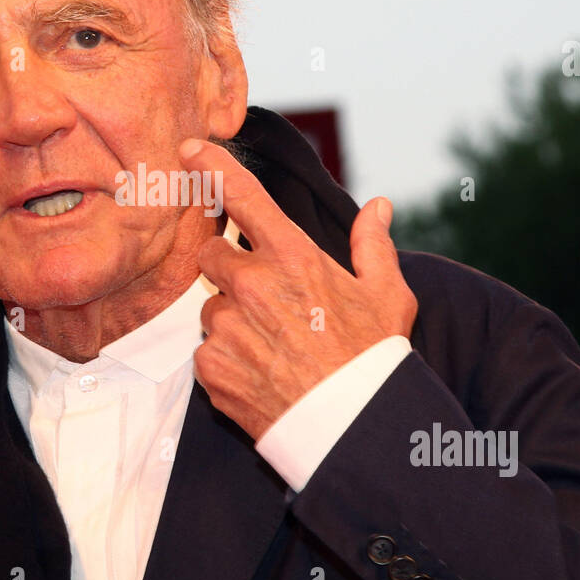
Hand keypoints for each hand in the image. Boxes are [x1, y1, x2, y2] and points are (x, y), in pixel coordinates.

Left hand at [181, 137, 417, 440]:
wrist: (351, 430)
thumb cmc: (372, 360)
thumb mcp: (388, 296)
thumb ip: (374, 246)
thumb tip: (377, 207)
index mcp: (293, 259)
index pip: (244, 198)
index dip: (214, 168)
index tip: (191, 149)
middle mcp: (252, 287)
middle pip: (211, 255)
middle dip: (229, 268)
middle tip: (265, 297)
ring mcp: (226, 328)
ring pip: (210, 307)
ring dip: (231, 319)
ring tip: (273, 346)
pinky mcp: (210, 367)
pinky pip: (206, 351)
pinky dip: (226, 358)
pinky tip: (261, 371)